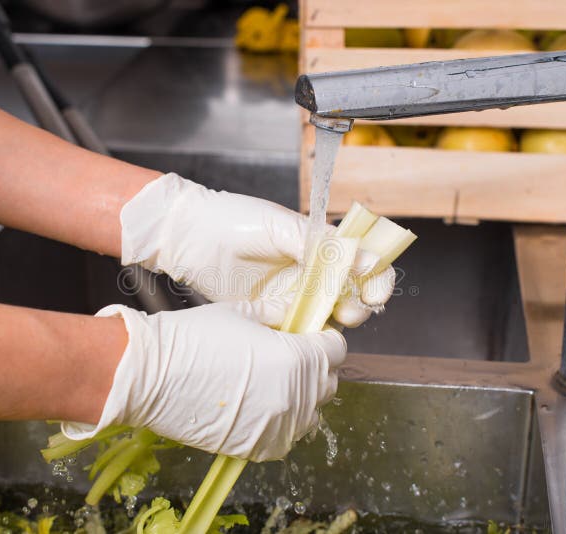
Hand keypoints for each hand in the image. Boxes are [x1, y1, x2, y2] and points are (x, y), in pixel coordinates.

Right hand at [61, 300, 345, 461]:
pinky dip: (281, 422)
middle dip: (315, 366)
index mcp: (297, 359)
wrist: (149, 376)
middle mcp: (296, 397)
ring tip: (272, 382)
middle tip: (289, 355)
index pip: (336, 350)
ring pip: (311, 412)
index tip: (309, 335)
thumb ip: (277, 314)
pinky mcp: (259, 447)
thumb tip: (296, 313)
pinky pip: (287, 436)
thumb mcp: (241, 313)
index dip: (324, 339)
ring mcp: (279, 426)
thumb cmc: (193, 336)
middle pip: (328, 382)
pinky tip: (259, 406)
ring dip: (302, 396)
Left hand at [119, 173, 394, 325]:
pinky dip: (306, 335)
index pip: (363, 261)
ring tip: (329, 323)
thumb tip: (361, 259)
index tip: (376, 292)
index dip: (377, 278)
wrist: (189, 236)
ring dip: (335, 323)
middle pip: (351, 294)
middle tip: (349, 311)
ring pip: (328, 316)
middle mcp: (312, 272)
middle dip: (359, 305)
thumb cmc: (234, 220)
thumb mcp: (279, 226)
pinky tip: (304, 335)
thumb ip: (317, 245)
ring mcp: (292, 295)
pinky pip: (298, 329)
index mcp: (320, 245)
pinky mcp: (272, 315)